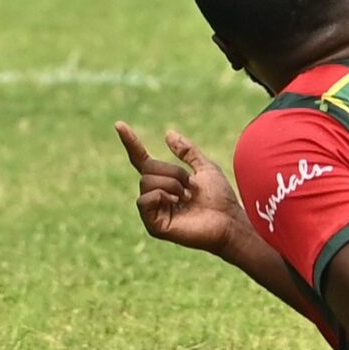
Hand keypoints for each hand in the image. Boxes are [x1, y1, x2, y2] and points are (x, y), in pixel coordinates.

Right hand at [116, 121, 248, 256]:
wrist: (229, 220)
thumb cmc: (220, 198)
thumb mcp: (205, 168)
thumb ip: (187, 152)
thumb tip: (168, 133)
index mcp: (165, 181)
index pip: (142, 160)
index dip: (131, 143)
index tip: (119, 124)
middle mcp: (155, 195)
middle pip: (148, 168)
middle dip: (174, 172)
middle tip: (190, 187)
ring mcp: (153, 210)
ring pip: (146, 182)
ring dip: (171, 184)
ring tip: (186, 197)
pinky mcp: (153, 225)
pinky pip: (144, 200)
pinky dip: (161, 196)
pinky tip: (176, 203)